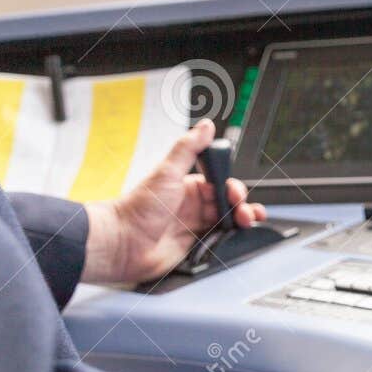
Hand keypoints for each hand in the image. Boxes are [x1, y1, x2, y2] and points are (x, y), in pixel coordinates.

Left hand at [82, 120, 266, 284]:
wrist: (124, 243)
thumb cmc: (139, 208)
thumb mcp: (166, 172)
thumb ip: (187, 148)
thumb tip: (205, 126)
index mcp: (188, 186)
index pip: (221, 184)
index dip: (232, 188)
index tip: (235, 194)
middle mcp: (193, 206)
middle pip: (228, 204)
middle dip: (242, 206)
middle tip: (243, 212)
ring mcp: (195, 226)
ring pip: (228, 222)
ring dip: (242, 221)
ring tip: (247, 223)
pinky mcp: (195, 246)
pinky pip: (220, 241)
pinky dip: (233, 239)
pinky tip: (237, 238)